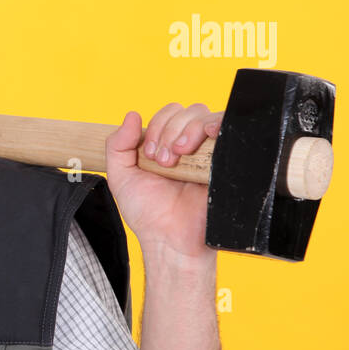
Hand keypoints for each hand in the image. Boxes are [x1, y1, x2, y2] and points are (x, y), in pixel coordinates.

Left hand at [104, 102, 223, 263]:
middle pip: (188, 111)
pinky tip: (205, 140)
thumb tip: (132, 115)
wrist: (170, 238)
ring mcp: (210, 152)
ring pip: (206, 116)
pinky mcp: (227, 161)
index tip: (150, 155)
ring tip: (179, 159)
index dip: (157, 126)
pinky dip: (216, 125)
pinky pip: (230, 129)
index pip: (169, 113)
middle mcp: (191, 145)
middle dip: (170, 130)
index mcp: (168, 144)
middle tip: (164, 161)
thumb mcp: (122, 176)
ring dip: (187, 131)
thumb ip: (118, 145)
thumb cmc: (148, 212)